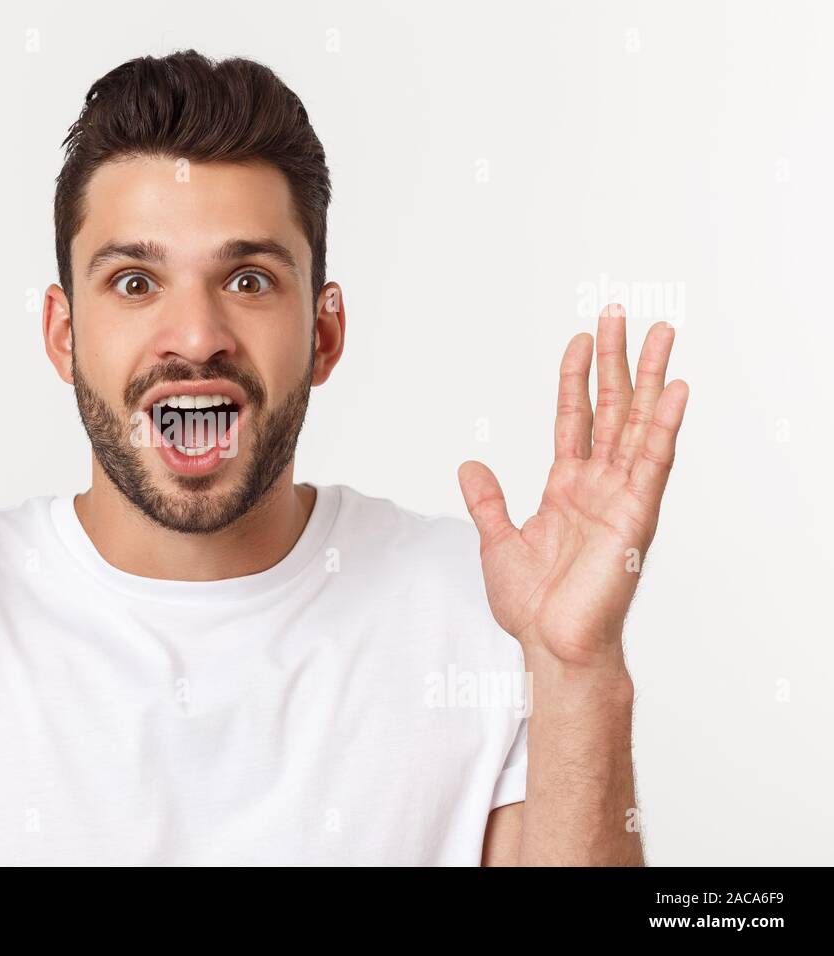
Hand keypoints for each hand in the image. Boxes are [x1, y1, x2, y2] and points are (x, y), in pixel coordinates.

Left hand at [457, 304, 688, 668]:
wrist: (551, 646)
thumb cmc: (534, 605)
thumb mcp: (497, 540)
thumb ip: (488, 500)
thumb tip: (468, 466)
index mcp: (568, 488)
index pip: (575, 418)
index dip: (577, 378)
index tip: (581, 339)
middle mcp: (600, 486)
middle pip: (613, 409)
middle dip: (617, 361)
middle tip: (622, 313)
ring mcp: (621, 498)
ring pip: (639, 425)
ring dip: (650, 378)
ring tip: (661, 333)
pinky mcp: (635, 517)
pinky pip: (653, 464)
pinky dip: (664, 427)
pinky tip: (676, 390)